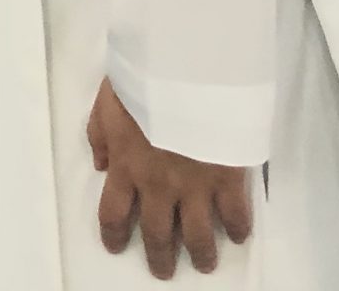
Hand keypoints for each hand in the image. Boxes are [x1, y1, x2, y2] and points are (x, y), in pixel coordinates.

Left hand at [88, 80, 254, 278]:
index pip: (113, 213)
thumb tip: (101, 164)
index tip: (116, 247)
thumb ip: (100, 134)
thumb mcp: (107, 99)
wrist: (186, 68)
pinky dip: (237, 228)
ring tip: (206, 264)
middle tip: (164, 270)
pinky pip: (234, 213)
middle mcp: (158, 185)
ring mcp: (195, 185)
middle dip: (160, 257)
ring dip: (201, 254)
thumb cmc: (144, 75)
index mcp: (126, 165)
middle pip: (157, 234)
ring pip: (197, 235)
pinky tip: (238, 235)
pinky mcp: (227, 178)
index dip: (114, 235)